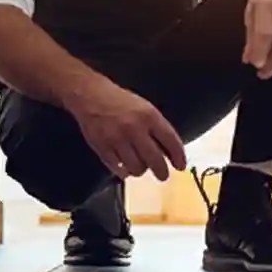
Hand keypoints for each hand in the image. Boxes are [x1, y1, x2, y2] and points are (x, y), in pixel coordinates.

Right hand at [65, 78, 187, 180]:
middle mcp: (134, 128)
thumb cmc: (120, 101)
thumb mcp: (144, 107)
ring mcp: (117, 140)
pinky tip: (125, 167)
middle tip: (163, 175)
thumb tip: (168, 152)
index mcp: (148, 116)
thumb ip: (156, 127)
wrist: (90, 95)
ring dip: (141, 170)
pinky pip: (119, 170)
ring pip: (137, 168)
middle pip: (155, 160)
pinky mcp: (103, 148)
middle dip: (162, 172)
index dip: (178, 156)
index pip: (170, 141)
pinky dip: (124, 172)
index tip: (180, 166)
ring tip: (140, 166)